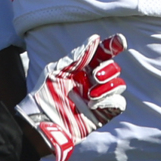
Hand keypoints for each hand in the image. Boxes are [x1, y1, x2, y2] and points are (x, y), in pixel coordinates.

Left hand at [16, 32, 126, 160]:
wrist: (41, 121)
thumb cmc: (44, 93)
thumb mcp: (57, 71)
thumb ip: (77, 57)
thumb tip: (95, 39)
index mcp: (82, 68)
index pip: (102, 54)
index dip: (112, 46)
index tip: (120, 41)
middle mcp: (92, 81)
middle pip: (114, 68)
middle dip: (108, 70)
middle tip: (95, 76)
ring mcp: (98, 97)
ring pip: (118, 85)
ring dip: (108, 87)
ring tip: (91, 95)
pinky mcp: (102, 113)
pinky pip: (118, 104)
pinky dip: (111, 101)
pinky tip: (95, 104)